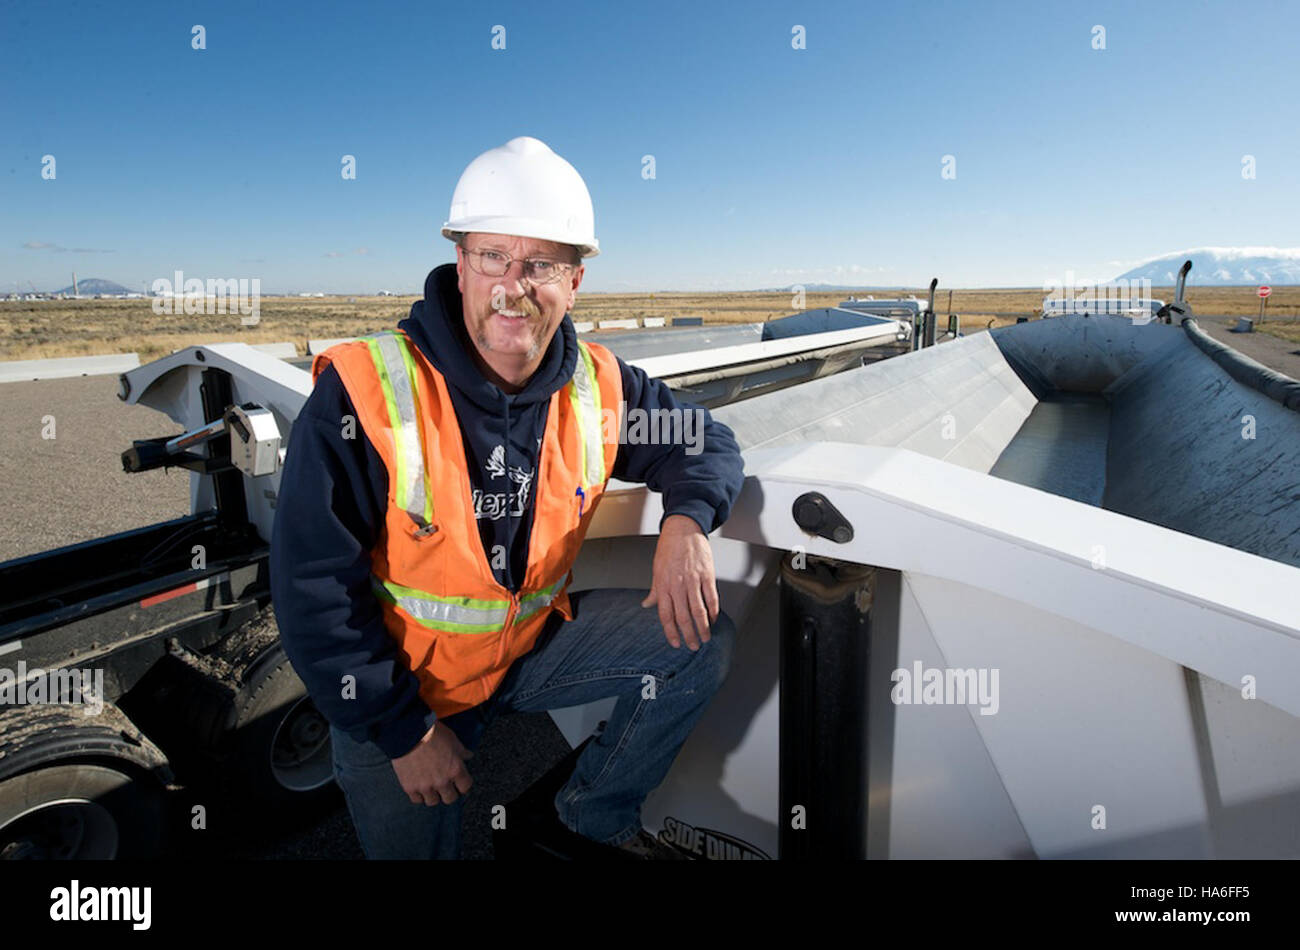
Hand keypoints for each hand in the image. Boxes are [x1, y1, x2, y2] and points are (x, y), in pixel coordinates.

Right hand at [390, 721, 473, 805]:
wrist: (409, 732)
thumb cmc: (433, 733)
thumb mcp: (453, 740)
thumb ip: (462, 752)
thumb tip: (468, 756)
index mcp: (455, 770)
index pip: (465, 787)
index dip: (463, 785)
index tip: (460, 784)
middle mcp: (442, 781)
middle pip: (450, 798)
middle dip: (449, 792)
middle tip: (445, 786)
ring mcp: (425, 786)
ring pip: (433, 802)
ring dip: (433, 795)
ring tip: (431, 787)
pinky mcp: (410, 787)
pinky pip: (417, 800)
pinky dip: (418, 795)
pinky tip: (419, 787)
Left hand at [641, 514, 719, 651]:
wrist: (683, 529)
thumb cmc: (669, 549)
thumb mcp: (657, 570)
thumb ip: (654, 591)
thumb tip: (646, 604)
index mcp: (663, 586)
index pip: (666, 615)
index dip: (671, 632)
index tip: (676, 643)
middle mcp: (677, 585)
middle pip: (683, 617)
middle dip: (689, 635)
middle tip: (694, 645)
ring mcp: (693, 580)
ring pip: (699, 611)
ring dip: (703, 627)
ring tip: (706, 637)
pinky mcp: (706, 574)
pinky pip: (711, 598)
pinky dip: (714, 611)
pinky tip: (714, 618)